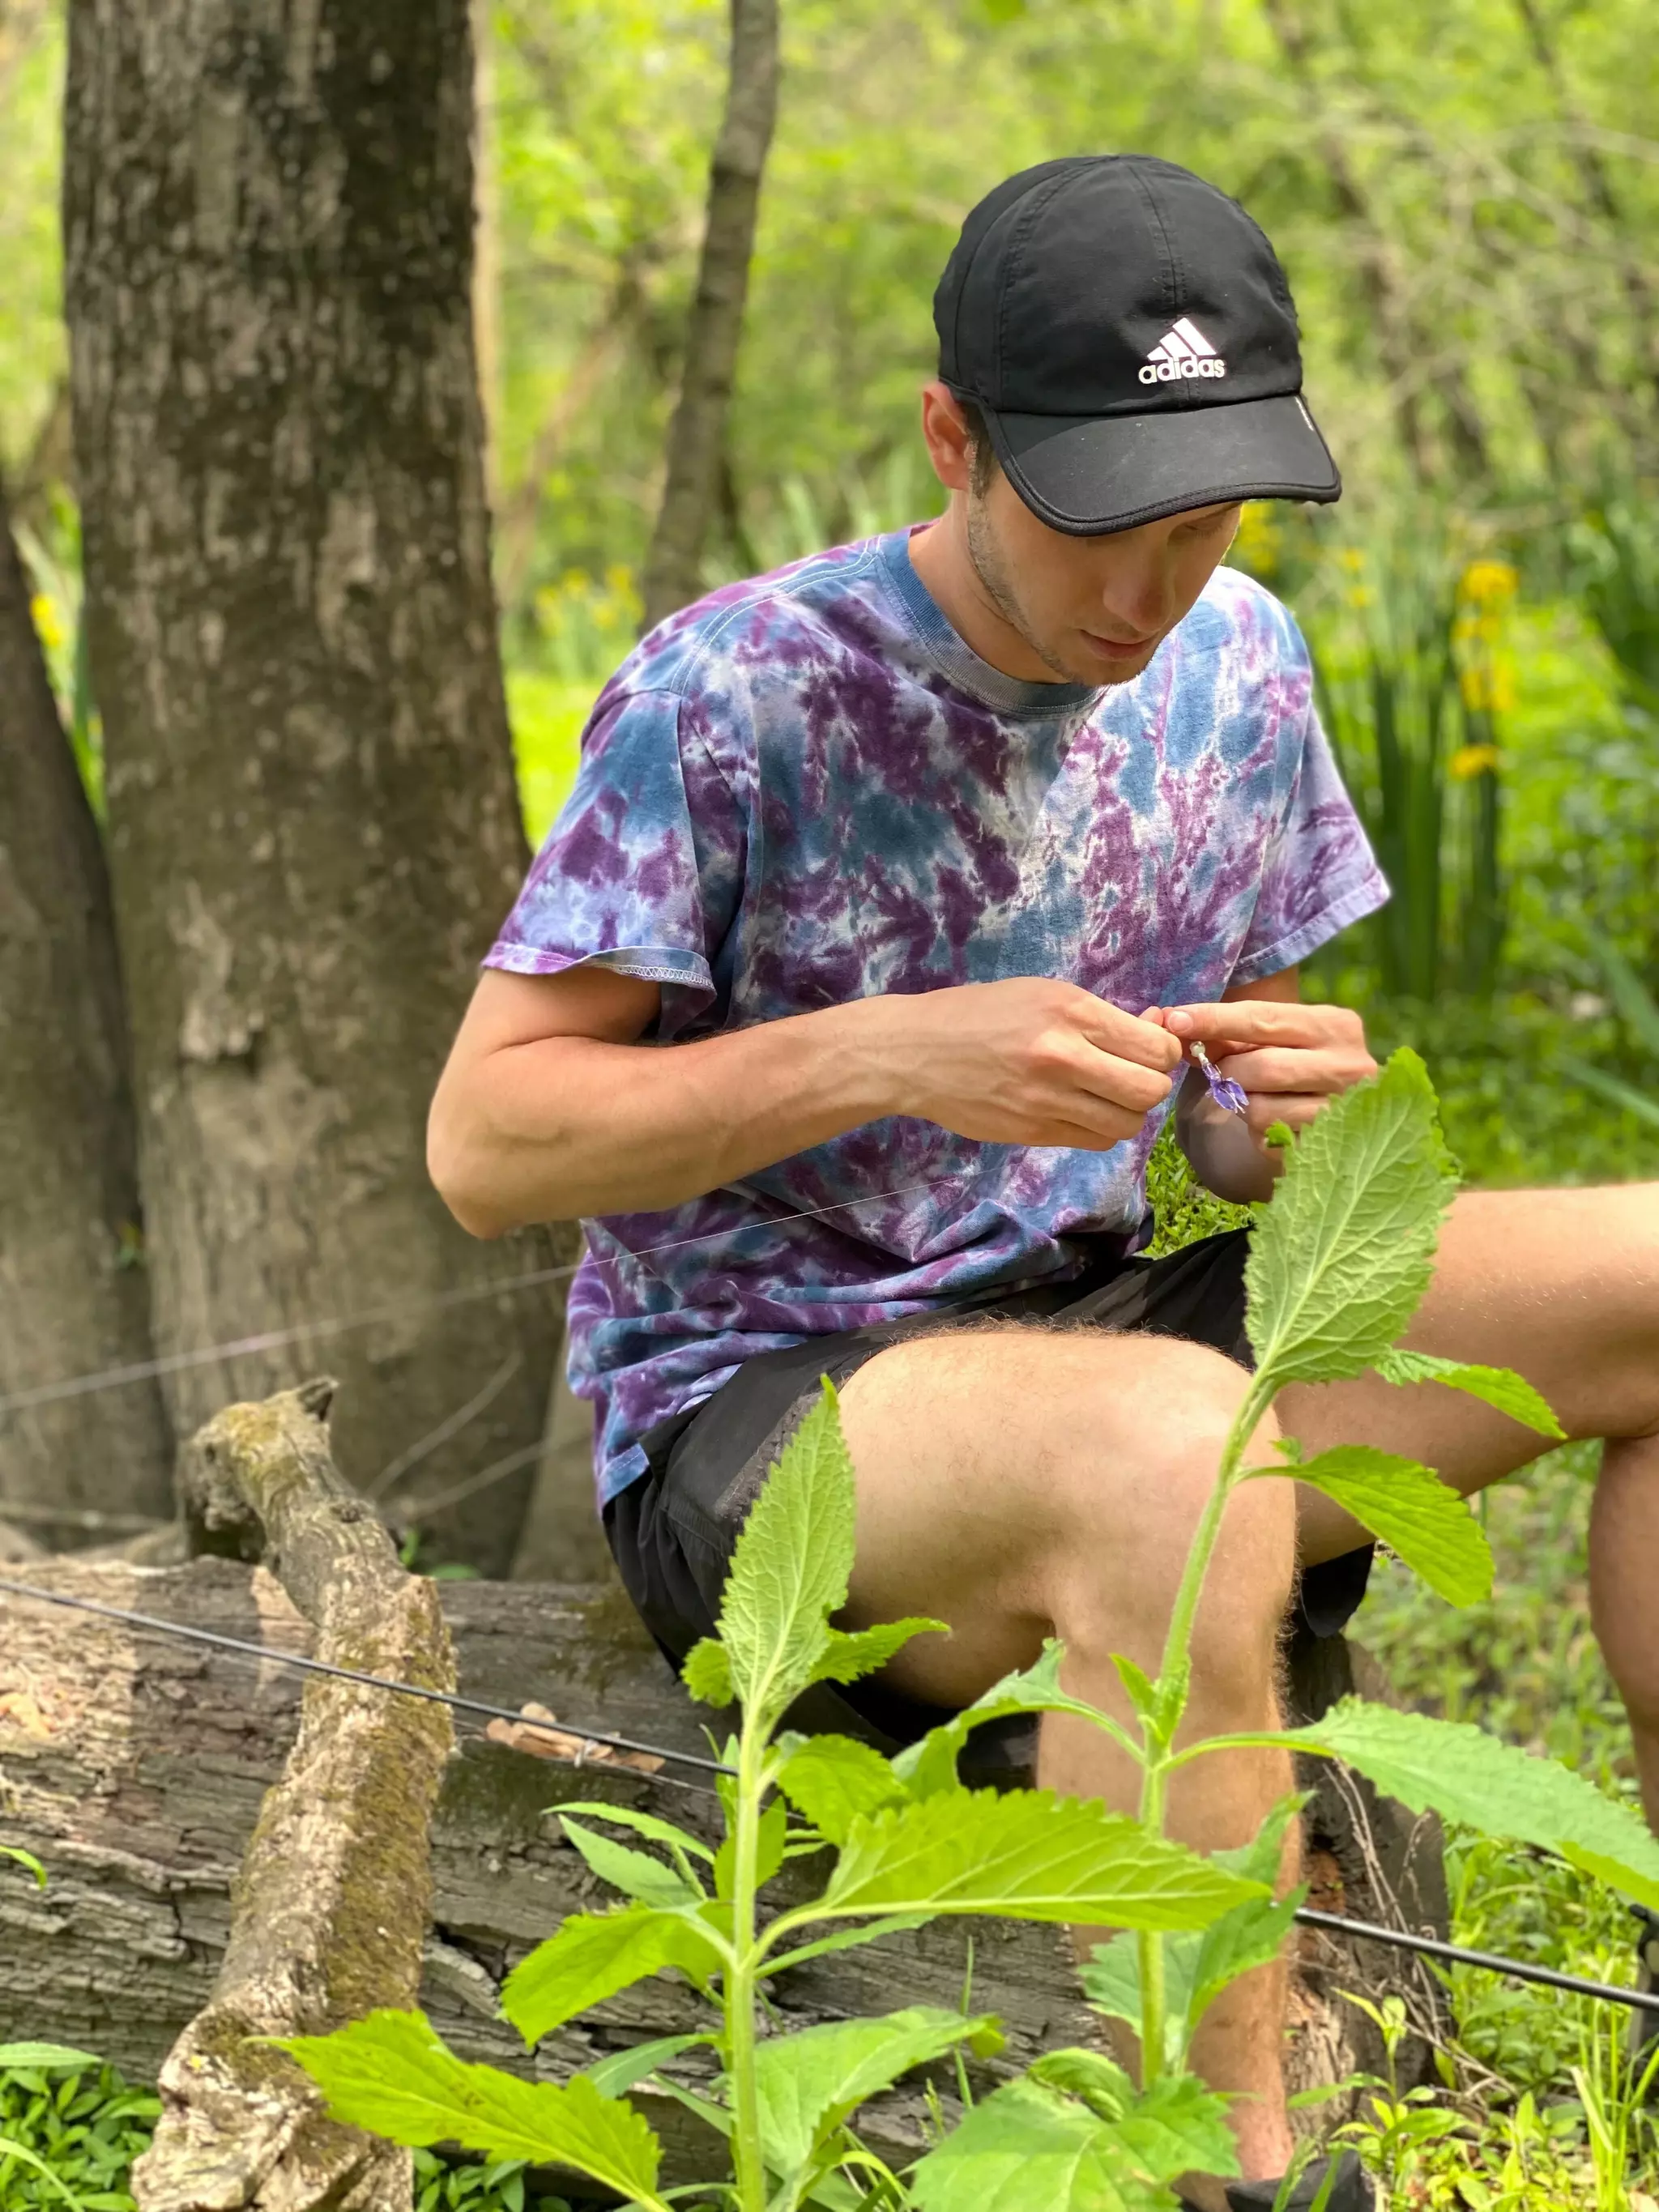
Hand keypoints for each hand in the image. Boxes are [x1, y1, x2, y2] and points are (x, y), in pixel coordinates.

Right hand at [862, 978, 1182, 1150]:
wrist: (916, 1052)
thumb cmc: (981, 1013)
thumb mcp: (1043, 993)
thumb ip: (1098, 1018)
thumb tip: (1154, 1032)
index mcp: (1071, 1013)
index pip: (1156, 1048)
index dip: (1165, 1050)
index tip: (1149, 1046)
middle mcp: (1064, 1058)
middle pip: (1149, 1091)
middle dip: (1151, 1084)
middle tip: (1131, 1074)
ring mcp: (1047, 1101)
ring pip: (1126, 1124)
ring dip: (1126, 1111)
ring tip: (1105, 1094)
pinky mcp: (1032, 1132)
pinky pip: (1093, 1140)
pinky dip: (1099, 1128)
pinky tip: (1081, 1109)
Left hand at [1162, 999, 1375, 1137]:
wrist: (1337, 1125)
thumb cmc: (1295, 1072)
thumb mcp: (1271, 1044)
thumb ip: (1228, 1035)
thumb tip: (1172, 1022)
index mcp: (1336, 1025)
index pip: (1265, 1017)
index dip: (1215, 1019)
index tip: (1174, 1020)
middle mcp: (1351, 1064)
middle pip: (1263, 1066)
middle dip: (1229, 1073)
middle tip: (1223, 1075)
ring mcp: (1344, 1110)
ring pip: (1260, 1108)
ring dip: (1241, 1105)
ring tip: (1255, 1099)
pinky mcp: (1327, 1146)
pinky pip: (1267, 1138)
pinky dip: (1255, 1131)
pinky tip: (1271, 1123)